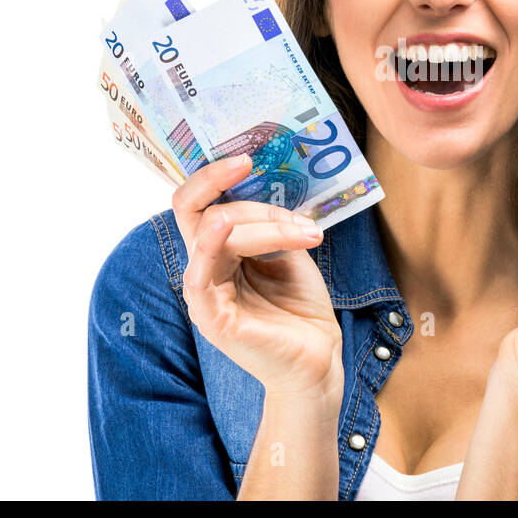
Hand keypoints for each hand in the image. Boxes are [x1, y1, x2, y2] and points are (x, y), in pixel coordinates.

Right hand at [173, 155, 343, 399]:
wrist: (318, 361)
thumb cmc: (300, 308)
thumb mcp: (288, 252)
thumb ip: (269, 224)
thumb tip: (266, 186)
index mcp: (219, 251)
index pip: (199, 204)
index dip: (213, 175)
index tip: (246, 157)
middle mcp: (205, 268)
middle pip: (200, 211)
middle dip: (232, 189)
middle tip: (266, 180)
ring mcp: (205, 294)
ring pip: (214, 234)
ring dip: (263, 225)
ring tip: (306, 234)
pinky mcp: (212, 319)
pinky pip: (199, 276)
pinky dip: (208, 246)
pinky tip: (221, 227)